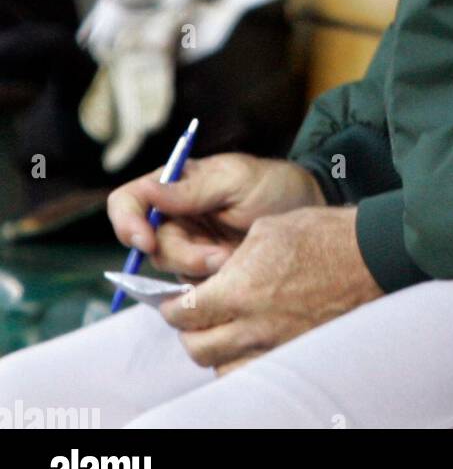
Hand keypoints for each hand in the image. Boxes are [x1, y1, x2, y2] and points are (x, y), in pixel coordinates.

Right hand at [107, 154, 326, 278]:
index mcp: (175, 185)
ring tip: (235, 259)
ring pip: (170, 270)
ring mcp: (189, 246)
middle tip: (219, 257)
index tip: (148, 240)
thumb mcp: (237, 180)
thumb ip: (192, 189)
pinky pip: (190, 288)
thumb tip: (147, 191)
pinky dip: (209, 286)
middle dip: (183, 255)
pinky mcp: (205, 273)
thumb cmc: (274, 186)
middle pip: (149, 245)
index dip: (127, 222)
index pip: (128, 202)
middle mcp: (174, 217)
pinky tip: (234, 273)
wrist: (310, 214)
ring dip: (200, 271)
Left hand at [158, 205, 383, 373]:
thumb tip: (213, 274)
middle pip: (197, 346)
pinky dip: (241, 363)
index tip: (172, 301)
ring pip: (221, 367)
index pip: (183, 312)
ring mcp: (275, 346)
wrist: (369, 256)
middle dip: (188, 330)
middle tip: (192, 316)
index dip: (170, 306)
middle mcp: (251, 326)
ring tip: (221, 330)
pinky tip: (247, 345)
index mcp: (238, 290)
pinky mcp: (296, 354)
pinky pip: (253, 373)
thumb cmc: (322, 235)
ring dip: (214, 349)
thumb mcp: (266, 229)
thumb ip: (231, 258)